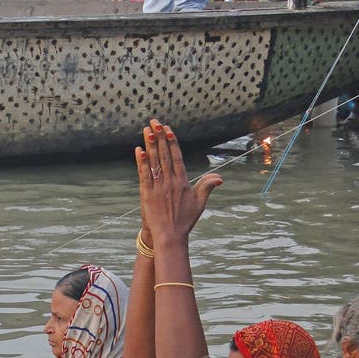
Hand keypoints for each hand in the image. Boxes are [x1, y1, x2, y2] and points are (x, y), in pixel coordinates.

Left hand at [135, 119, 221, 242]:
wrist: (170, 236)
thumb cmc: (185, 220)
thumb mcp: (199, 203)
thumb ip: (207, 187)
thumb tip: (220, 178)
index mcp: (182, 182)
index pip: (176, 157)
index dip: (171, 142)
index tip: (168, 129)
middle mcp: (170, 182)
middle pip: (164, 155)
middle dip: (160, 137)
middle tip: (155, 122)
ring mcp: (157, 187)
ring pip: (153, 162)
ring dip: (150, 145)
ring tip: (147, 130)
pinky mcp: (147, 194)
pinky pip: (144, 175)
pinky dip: (141, 162)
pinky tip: (139, 150)